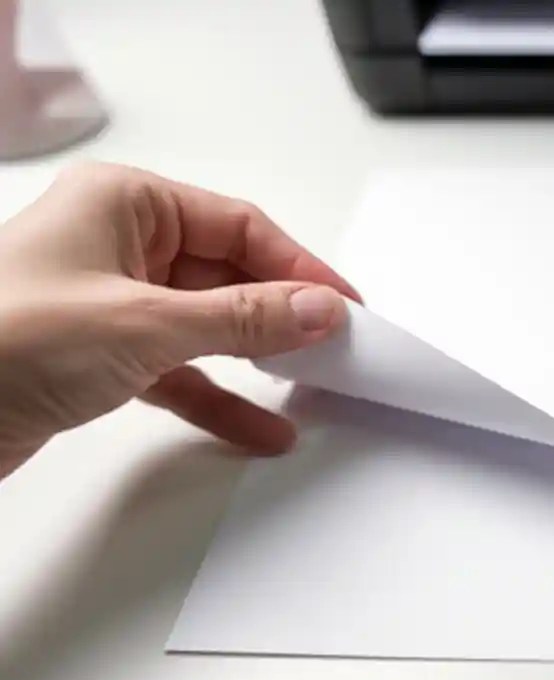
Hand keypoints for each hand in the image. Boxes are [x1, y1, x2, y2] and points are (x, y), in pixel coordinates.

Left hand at [0, 163, 357, 476]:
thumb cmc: (2, 339)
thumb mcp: (145, 323)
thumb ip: (244, 317)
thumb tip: (320, 309)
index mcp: (125, 203)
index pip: (240, 227)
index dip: (300, 269)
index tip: (346, 308)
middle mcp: (118, 245)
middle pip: (227, 274)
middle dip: (282, 316)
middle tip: (338, 348)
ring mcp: (108, 303)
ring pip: (207, 326)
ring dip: (257, 361)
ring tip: (312, 386)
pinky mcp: (97, 358)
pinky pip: (178, 371)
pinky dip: (218, 398)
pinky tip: (258, 427)